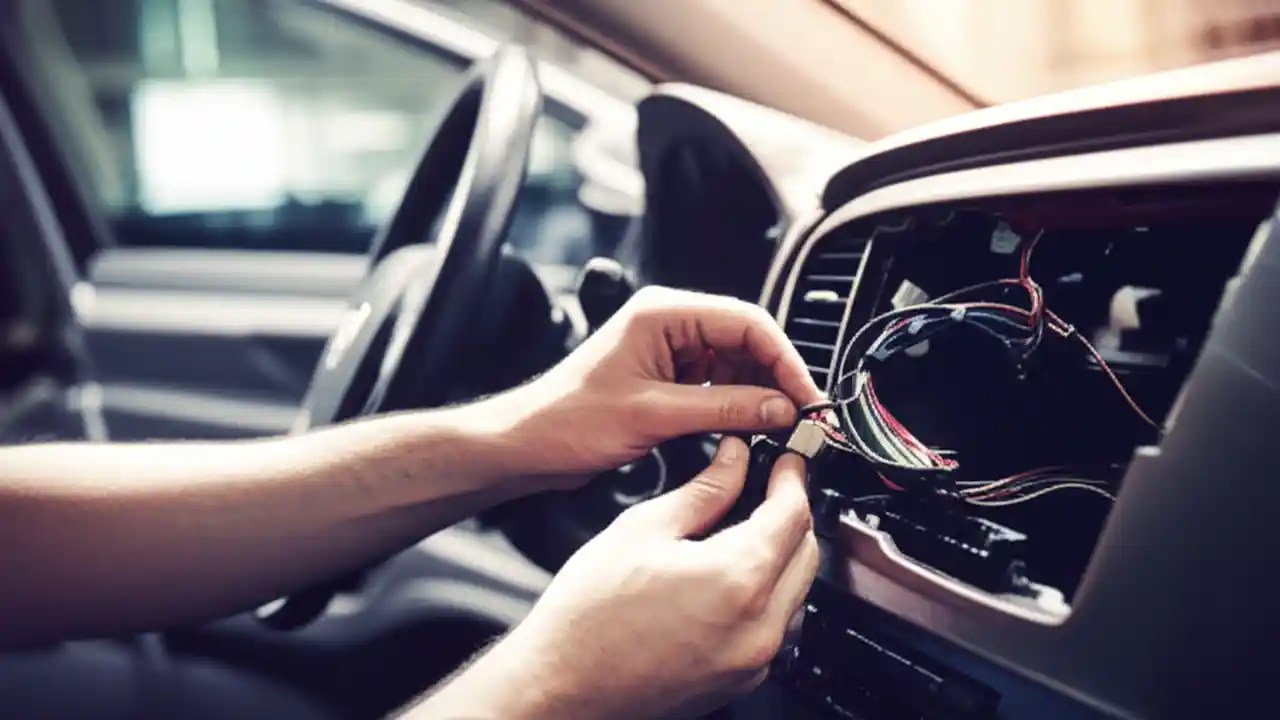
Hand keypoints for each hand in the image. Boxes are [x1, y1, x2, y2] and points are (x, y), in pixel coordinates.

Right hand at [414, 436, 819, 718]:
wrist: (563, 685)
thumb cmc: (588, 617)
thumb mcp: (642, 530)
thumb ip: (703, 491)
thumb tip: (733, 461)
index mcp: (736, 579)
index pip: (793, 514)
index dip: (791, 479)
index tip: (784, 463)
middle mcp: (758, 626)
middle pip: (805, 553)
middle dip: (790, 515)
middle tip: (766, 488)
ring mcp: (754, 659)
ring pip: (796, 591)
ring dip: (780, 556)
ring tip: (742, 531)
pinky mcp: (743, 678)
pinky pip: (775, 625)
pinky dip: (766, 594)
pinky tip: (729, 576)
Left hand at [497, 287, 823, 485]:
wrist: (529, 445)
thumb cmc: (570, 420)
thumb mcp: (655, 415)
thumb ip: (724, 409)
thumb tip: (779, 407)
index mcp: (663, 313)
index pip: (746, 321)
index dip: (784, 356)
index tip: (805, 392)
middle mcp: (669, 324)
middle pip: (746, 340)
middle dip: (776, 375)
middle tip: (803, 414)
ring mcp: (669, 351)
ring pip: (736, 364)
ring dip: (760, 392)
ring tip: (783, 425)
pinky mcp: (667, 379)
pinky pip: (717, 385)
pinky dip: (739, 405)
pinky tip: (753, 426)